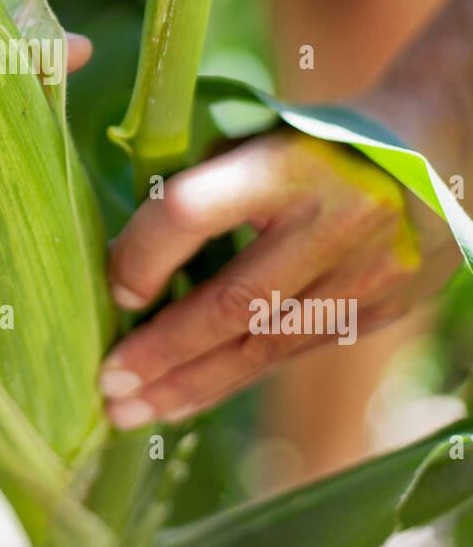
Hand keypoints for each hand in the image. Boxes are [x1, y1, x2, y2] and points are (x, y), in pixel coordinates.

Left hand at [100, 120, 458, 428]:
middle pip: (232, 304)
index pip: (192, 212)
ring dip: (193, 385)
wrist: (442, 144)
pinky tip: (195, 394)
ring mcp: (370, 274)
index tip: (114, 291)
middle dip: (162, 353)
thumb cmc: (324, 138)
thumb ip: (206, 187)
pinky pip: (298, 351)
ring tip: (136, 411)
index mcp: (291, 162)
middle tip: (108, 387)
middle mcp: (337, 222)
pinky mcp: (388, 308)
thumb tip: (128, 262)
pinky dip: (240, 376)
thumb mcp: (265, 136)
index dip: (142, 256)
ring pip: (266, 347)